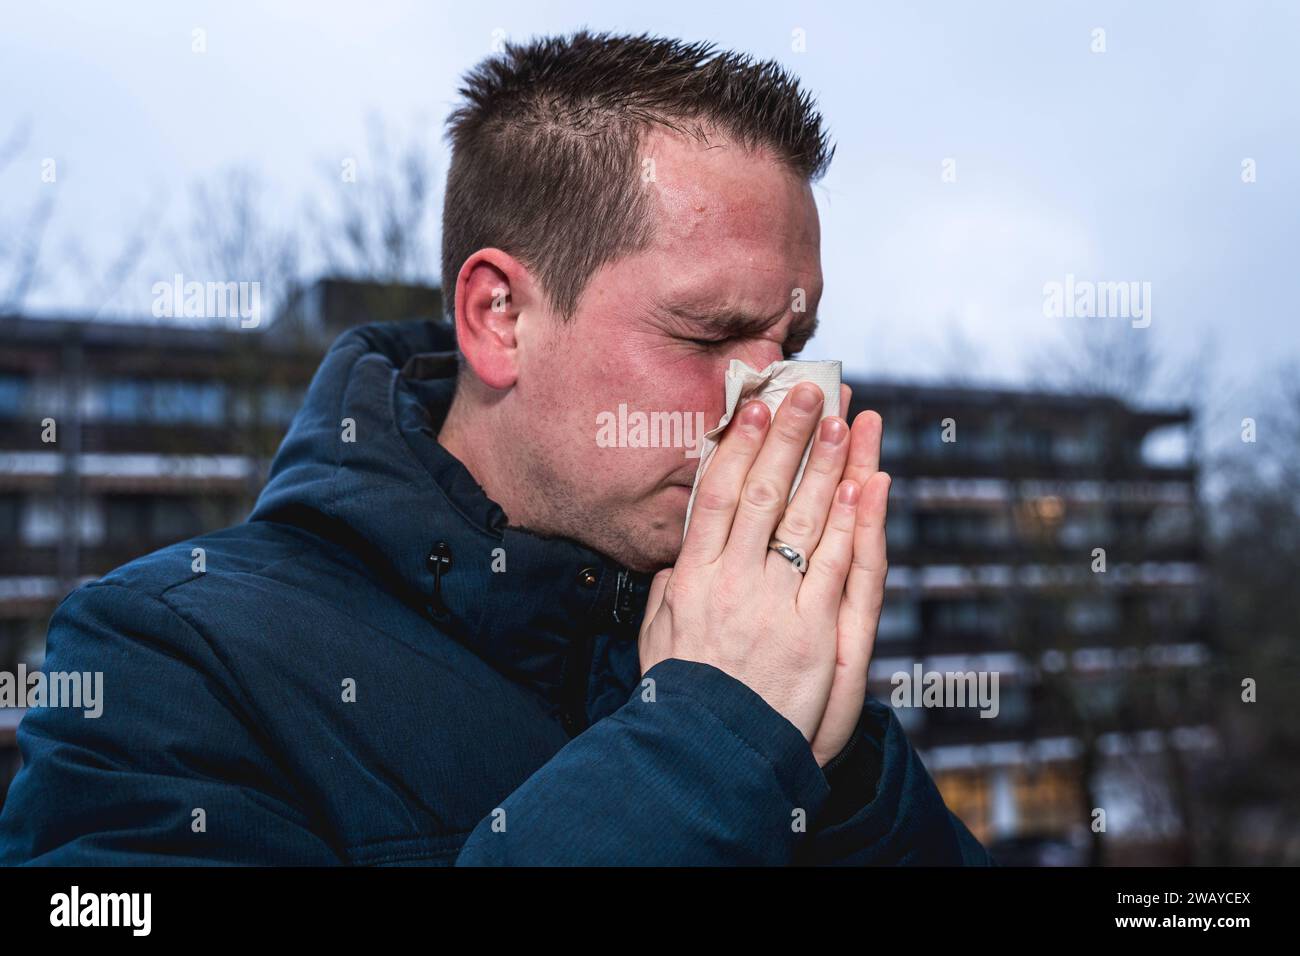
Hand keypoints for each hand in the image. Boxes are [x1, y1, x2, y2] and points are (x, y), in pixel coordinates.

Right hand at [639, 380, 889, 761]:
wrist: (709, 758)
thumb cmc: (680, 701)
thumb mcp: (656, 642)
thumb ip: (668, 595)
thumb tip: (678, 559)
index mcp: (693, 578)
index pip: (717, 496)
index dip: (739, 446)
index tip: (754, 406)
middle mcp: (735, 581)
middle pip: (766, 493)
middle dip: (791, 436)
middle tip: (812, 389)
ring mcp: (779, 604)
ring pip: (808, 519)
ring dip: (829, 465)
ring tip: (845, 419)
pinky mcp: (818, 631)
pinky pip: (839, 566)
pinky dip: (854, 522)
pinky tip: (864, 484)